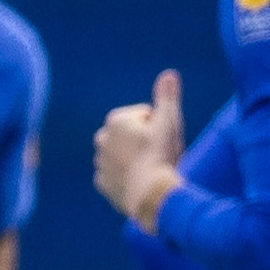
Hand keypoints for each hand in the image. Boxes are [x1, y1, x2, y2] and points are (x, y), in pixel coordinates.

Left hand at [94, 70, 186, 228]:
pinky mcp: (102, 182)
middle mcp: (102, 138)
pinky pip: (117, 175)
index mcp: (116, 120)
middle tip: (158, 156)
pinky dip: (126, 177)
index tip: (162, 141)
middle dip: (144, 142)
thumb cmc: (161, 156)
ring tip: (149, 170)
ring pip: (124, 155)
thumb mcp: (168, 122)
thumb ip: (167, 96)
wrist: (150, 196)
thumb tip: (169, 73)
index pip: (145, 117)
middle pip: (132, 135)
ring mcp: (100, 162)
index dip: (159, 128)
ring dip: (135, 159)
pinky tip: (139, 182)